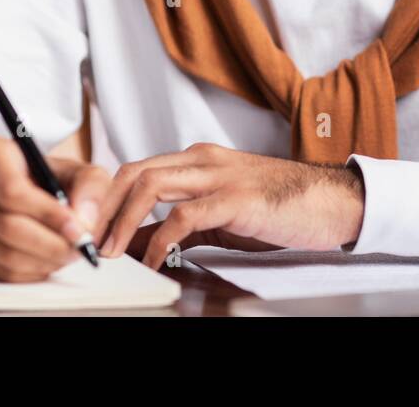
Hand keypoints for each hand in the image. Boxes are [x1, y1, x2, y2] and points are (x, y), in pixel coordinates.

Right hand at [0, 136, 112, 281]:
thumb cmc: (35, 176)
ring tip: (66, 254)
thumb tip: (85, 221)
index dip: (49, 215)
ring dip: (42, 261)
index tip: (78, 229)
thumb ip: (89, 184)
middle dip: (51, 244)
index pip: (12, 191)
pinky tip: (44, 261)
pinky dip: (27, 272)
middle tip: (78, 248)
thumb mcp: (67, 167)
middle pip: (7, 226)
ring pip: (1, 254)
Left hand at [100, 143, 365, 270]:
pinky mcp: (236, 199)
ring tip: (110, 250)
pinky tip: (155, 259)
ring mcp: (220, 176)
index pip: (136, 169)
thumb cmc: (280, 209)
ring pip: (151, 185)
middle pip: (134, 172)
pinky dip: (161, 238)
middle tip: (86, 239)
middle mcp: (204, 160)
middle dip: (103, 207)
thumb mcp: (220, 216)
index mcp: (198, 159)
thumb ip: (179, 225)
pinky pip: (185, 216)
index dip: (105, 198)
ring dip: (122, 220)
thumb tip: (137, 243)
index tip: (88, 228)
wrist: (332, 202)